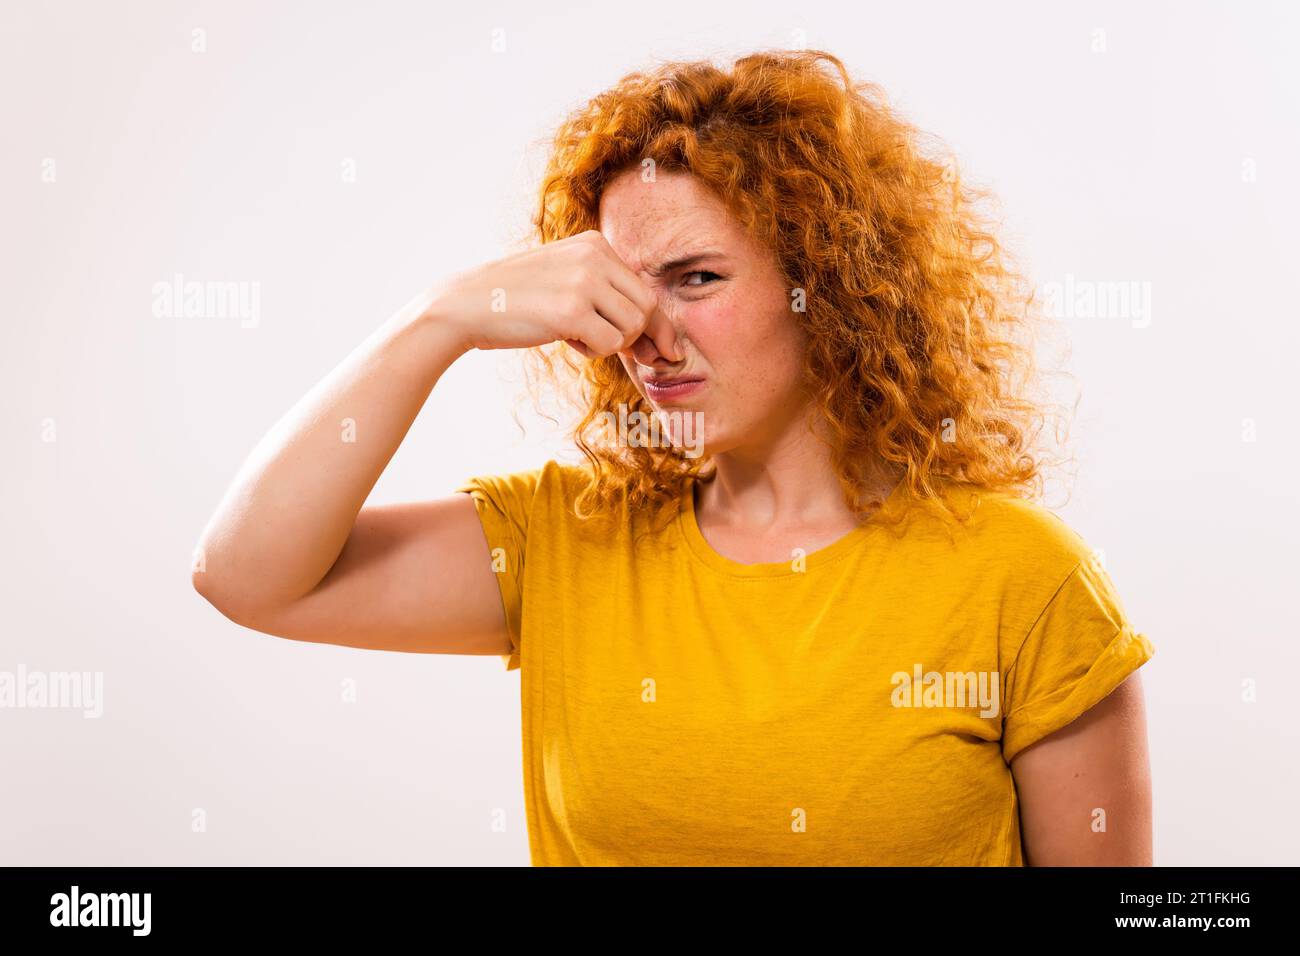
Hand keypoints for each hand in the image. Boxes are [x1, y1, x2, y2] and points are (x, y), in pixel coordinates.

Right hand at [427, 230, 681, 360]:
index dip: (651, 324)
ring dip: (611, 343)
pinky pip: (611, 343)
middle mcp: (594, 256)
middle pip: (647, 307)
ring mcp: (584, 281)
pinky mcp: (571, 310)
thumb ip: (607, 295)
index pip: (644, 287)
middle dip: (634, 335)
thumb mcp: (567, 279)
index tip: (653, 349)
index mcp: (595, 243)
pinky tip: (567, 340)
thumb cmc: (519, 300)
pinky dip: (594, 351)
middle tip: (603, 342)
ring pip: (632, 326)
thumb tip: (661, 341)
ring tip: (577, 336)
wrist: (468, 304)